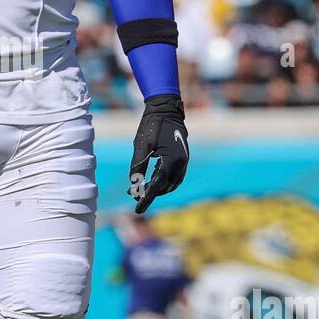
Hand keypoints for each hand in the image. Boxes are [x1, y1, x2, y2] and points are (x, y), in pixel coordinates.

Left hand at [128, 94, 188, 214]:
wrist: (166, 110)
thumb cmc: (151, 126)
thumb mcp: (141, 145)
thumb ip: (138, 165)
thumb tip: (134, 183)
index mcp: (170, 161)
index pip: (156, 186)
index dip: (146, 198)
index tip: (137, 208)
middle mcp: (180, 164)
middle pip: (165, 187)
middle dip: (150, 194)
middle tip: (134, 196)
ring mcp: (184, 162)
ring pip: (171, 184)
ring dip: (157, 189)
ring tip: (142, 190)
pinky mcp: (183, 158)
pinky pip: (175, 176)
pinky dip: (164, 182)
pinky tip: (152, 180)